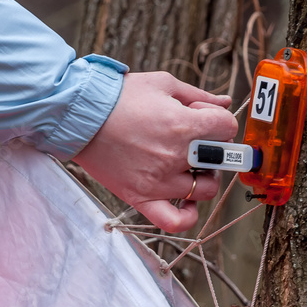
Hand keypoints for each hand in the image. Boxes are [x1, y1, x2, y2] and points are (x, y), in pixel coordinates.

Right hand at [72, 71, 237, 232]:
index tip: (202, 116)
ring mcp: (158, 181)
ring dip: (203, 177)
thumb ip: (199, 95)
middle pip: (220, 159)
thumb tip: (225, 103)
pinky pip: (173, 221)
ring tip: (188, 165)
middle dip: (214, 147)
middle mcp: (174, 157)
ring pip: (204, 190)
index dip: (218, 120)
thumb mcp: (163, 84)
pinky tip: (186, 203)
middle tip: (198, 140)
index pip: (226, 128)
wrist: (80, 115)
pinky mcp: (140, 197)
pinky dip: (187, 217)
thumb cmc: (118, 97)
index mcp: (182, 126)